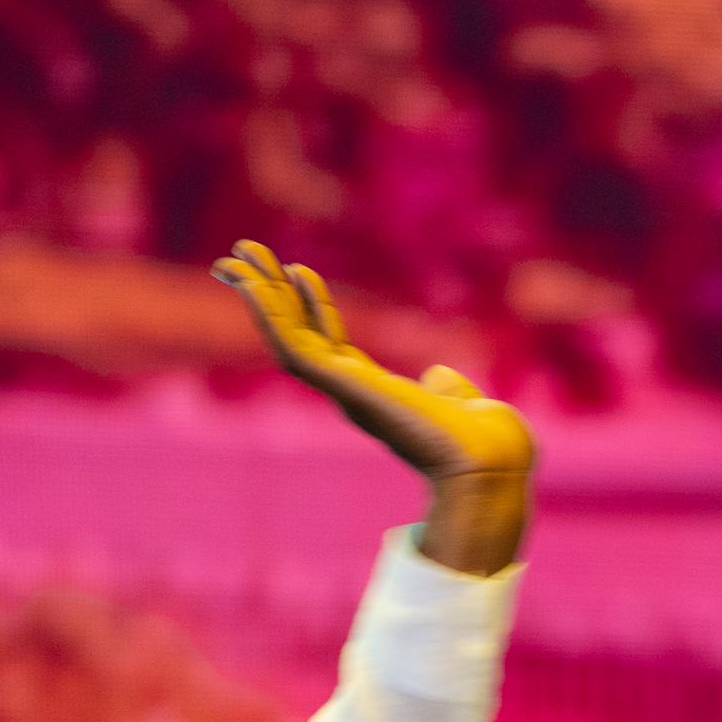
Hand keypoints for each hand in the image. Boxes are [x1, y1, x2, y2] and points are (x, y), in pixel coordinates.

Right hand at [211, 240, 534, 574]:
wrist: (491, 463)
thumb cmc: (489, 445)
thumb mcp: (466, 403)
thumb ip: (447, 387)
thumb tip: (439, 376)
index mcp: (376, 393)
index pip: (329, 342)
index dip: (309, 305)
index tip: (296, 269)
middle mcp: (352, 393)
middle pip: (295, 335)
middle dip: (265, 295)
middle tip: (235, 257)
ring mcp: (345, 392)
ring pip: (285, 338)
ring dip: (256, 297)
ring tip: (230, 259)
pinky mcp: (344, 389)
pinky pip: (294, 348)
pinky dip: (270, 316)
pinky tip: (252, 286)